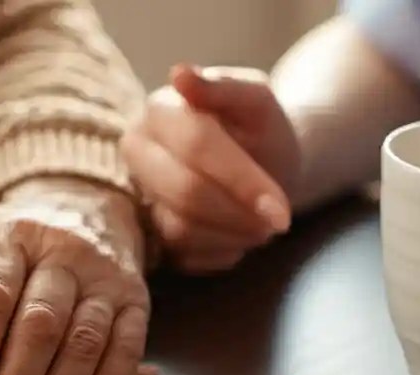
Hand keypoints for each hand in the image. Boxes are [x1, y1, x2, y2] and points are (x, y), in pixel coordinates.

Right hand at [122, 64, 298, 273]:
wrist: (262, 165)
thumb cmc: (260, 129)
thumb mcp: (257, 99)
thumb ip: (225, 86)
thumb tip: (179, 74)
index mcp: (160, 111)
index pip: (196, 145)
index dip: (241, 180)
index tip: (281, 210)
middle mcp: (138, 152)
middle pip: (184, 192)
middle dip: (239, 212)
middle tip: (277, 222)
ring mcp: (141, 194)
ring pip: (180, 230)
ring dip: (234, 235)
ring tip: (263, 225)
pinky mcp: (150, 234)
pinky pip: (183, 257)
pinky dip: (223, 252)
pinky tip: (241, 235)